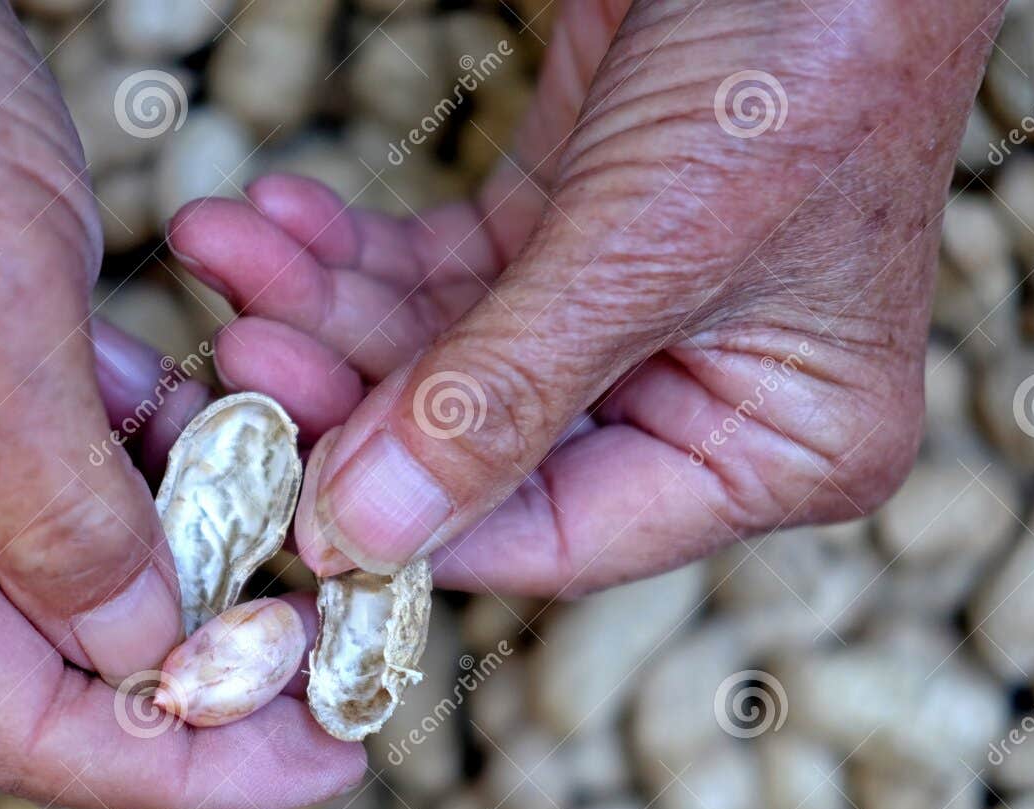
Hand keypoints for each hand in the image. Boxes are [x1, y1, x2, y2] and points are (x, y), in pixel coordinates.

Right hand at [0, 0, 361, 808]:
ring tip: (327, 566)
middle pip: (56, 679)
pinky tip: (245, 454)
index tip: (324, 764)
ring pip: (89, 592)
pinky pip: (89, 501)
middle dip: (210, 684)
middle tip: (351, 681)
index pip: (16, 723)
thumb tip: (152, 660)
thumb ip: (64, 512)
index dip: (178, 764)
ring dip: (210, 576)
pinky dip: (177, 487)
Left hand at [169, 0, 1003, 596]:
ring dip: (324, 304)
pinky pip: (441, 274)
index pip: (557, 535)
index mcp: (774, 449)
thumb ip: (498, 398)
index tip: (280, 488)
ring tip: (227, 250)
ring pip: (440, 357)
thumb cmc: (806, 48)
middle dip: (344, 388)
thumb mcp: (646, 245)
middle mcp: (702, 398)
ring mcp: (633, 318)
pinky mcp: (573, 234)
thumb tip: (362, 533)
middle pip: (478, 448)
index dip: (410, 525)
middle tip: (235, 349)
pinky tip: (277, 219)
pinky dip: (358, 248)